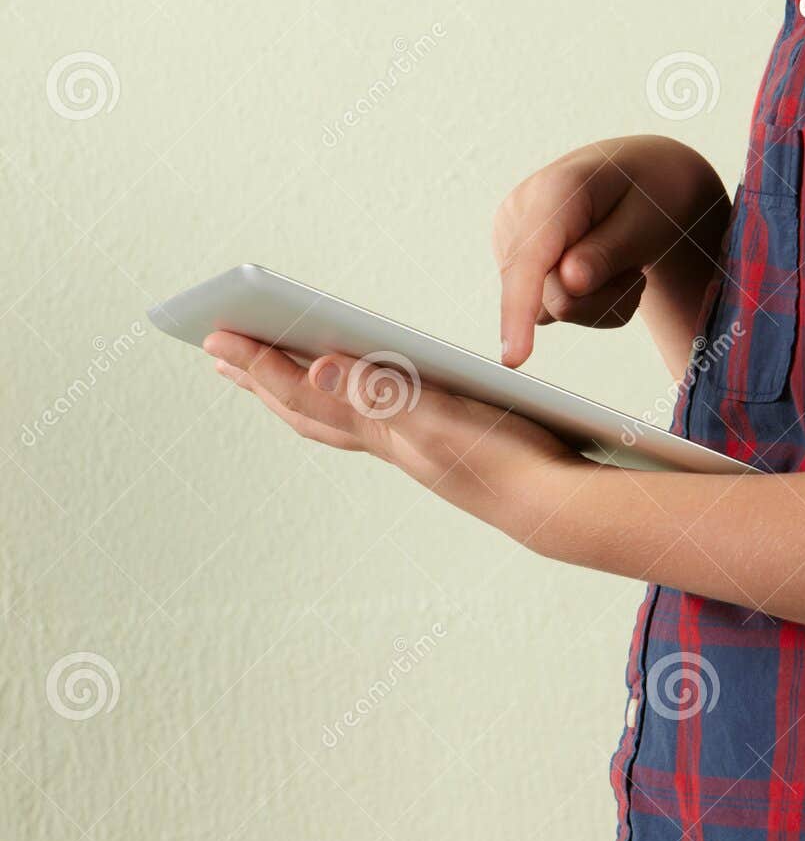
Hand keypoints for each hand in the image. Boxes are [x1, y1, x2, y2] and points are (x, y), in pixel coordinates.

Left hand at [202, 331, 579, 533]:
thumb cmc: (505, 457)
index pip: (303, 392)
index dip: (258, 363)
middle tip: (218, 354)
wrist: (553, 503)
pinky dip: (342, 402)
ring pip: (331, 418)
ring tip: (266, 372)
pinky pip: (365, 419)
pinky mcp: (433, 444)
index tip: (215, 337)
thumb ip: (381, 389)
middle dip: (259, 379)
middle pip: (304, 408)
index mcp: (379, 426)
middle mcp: (384, 439)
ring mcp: (407, 445)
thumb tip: (316, 367)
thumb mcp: (440, 415)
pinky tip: (356, 394)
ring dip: (293, 392)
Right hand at [492, 135, 728, 368]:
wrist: (645, 178)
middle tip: (636, 267)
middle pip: (548, 297)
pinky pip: (549, 312)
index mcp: (556, 188)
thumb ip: (610, 250)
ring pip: (548, 311)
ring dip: (599, 302)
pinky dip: (589, 304)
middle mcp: (519, 213)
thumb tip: (570, 284)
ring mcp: (512, 240)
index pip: (531, 256)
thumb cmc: (654, 191)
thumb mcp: (651, 217)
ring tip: (621, 260)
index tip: (515, 357)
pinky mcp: (516, 266)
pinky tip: (603, 268)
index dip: (519, 308)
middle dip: (601, 300)